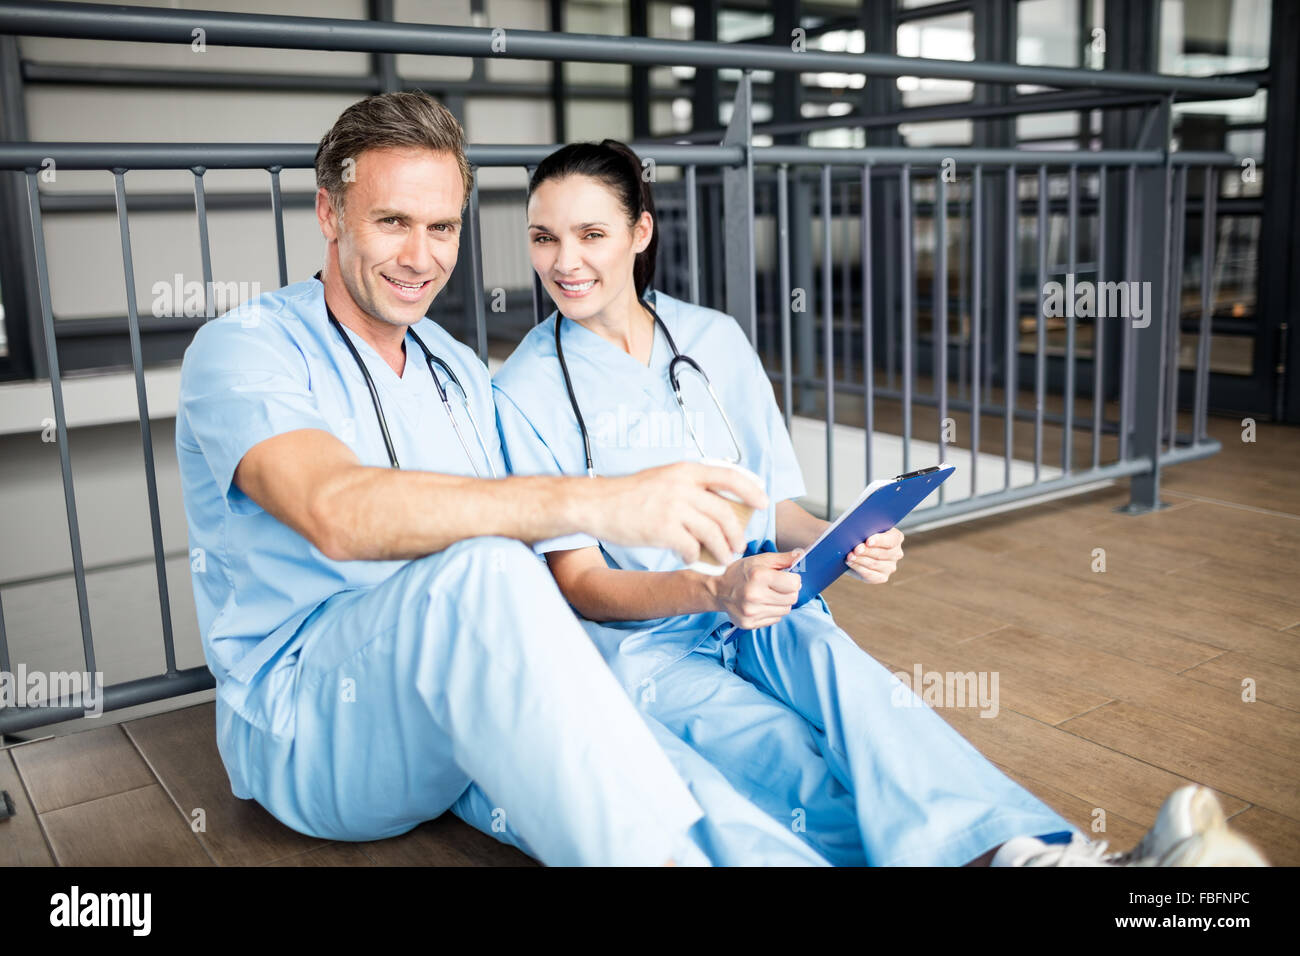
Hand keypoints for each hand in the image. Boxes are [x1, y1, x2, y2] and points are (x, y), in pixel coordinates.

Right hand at [588, 461, 767, 564]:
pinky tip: (690, 558)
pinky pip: (691, 547)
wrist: (596, 504)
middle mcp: (683, 486)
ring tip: (723, 557)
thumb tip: (716, 502)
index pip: (729, 476)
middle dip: (736, 532)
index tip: (762, 502)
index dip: (751, 490)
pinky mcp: (663, 530)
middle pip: (724, 512)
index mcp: (685, 470)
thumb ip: (688, 485)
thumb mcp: (662, 477)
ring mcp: (674, 508)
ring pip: (712, 533)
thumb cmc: (628, 494)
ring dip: (722, 549)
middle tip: (739, 544)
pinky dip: (695, 556)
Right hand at [707, 549, 800, 629]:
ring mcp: (751, 612)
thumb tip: (802, 555)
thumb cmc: (740, 572)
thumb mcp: (760, 559)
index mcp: (759, 576)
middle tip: (778, 586)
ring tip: (768, 595)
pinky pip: (775, 619)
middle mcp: (754, 596)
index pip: (794, 584)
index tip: (786, 577)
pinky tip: (761, 604)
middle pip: (792, 599)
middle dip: (789, 591)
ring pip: (785, 610)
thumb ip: (783, 558)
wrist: (717, 589)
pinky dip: (772, 611)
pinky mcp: (749, 624)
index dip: (793, 579)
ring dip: (781, 602)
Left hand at [845, 527, 904, 583]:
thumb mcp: (866, 529)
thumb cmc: (862, 536)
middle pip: (882, 553)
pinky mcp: (882, 577)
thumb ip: (866, 530)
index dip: (880, 540)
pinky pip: (870, 575)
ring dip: (860, 560)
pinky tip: (850, 563)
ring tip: (849, 556)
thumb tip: (858, 533)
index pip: (891, 539)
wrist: (857, 550)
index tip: (868, 541)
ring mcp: (891, 567)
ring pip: (874, 564)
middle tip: (855, 549)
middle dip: (866, 551)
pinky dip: (858, 568)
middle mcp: (896, 553)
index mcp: (896, 537)